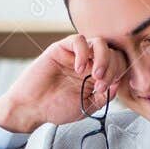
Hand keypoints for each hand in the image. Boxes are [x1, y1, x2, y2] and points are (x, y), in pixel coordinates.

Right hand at [0, 34, 127, 133]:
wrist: (31, 108)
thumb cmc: (56, 108)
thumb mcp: (86, 107)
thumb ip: (104, 97)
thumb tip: (118, 83)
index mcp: (96, 76)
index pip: (118, 65)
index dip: (117, 74)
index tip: (105, 89)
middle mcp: (88, 62)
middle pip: (112, 52)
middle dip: (112, 68)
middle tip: (100, 83)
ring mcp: (75, 55)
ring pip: (99, 43)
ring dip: (103, 58)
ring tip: (94, 74)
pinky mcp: (61, 49)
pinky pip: (78, 40)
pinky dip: (83, 52)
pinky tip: (78, 68)